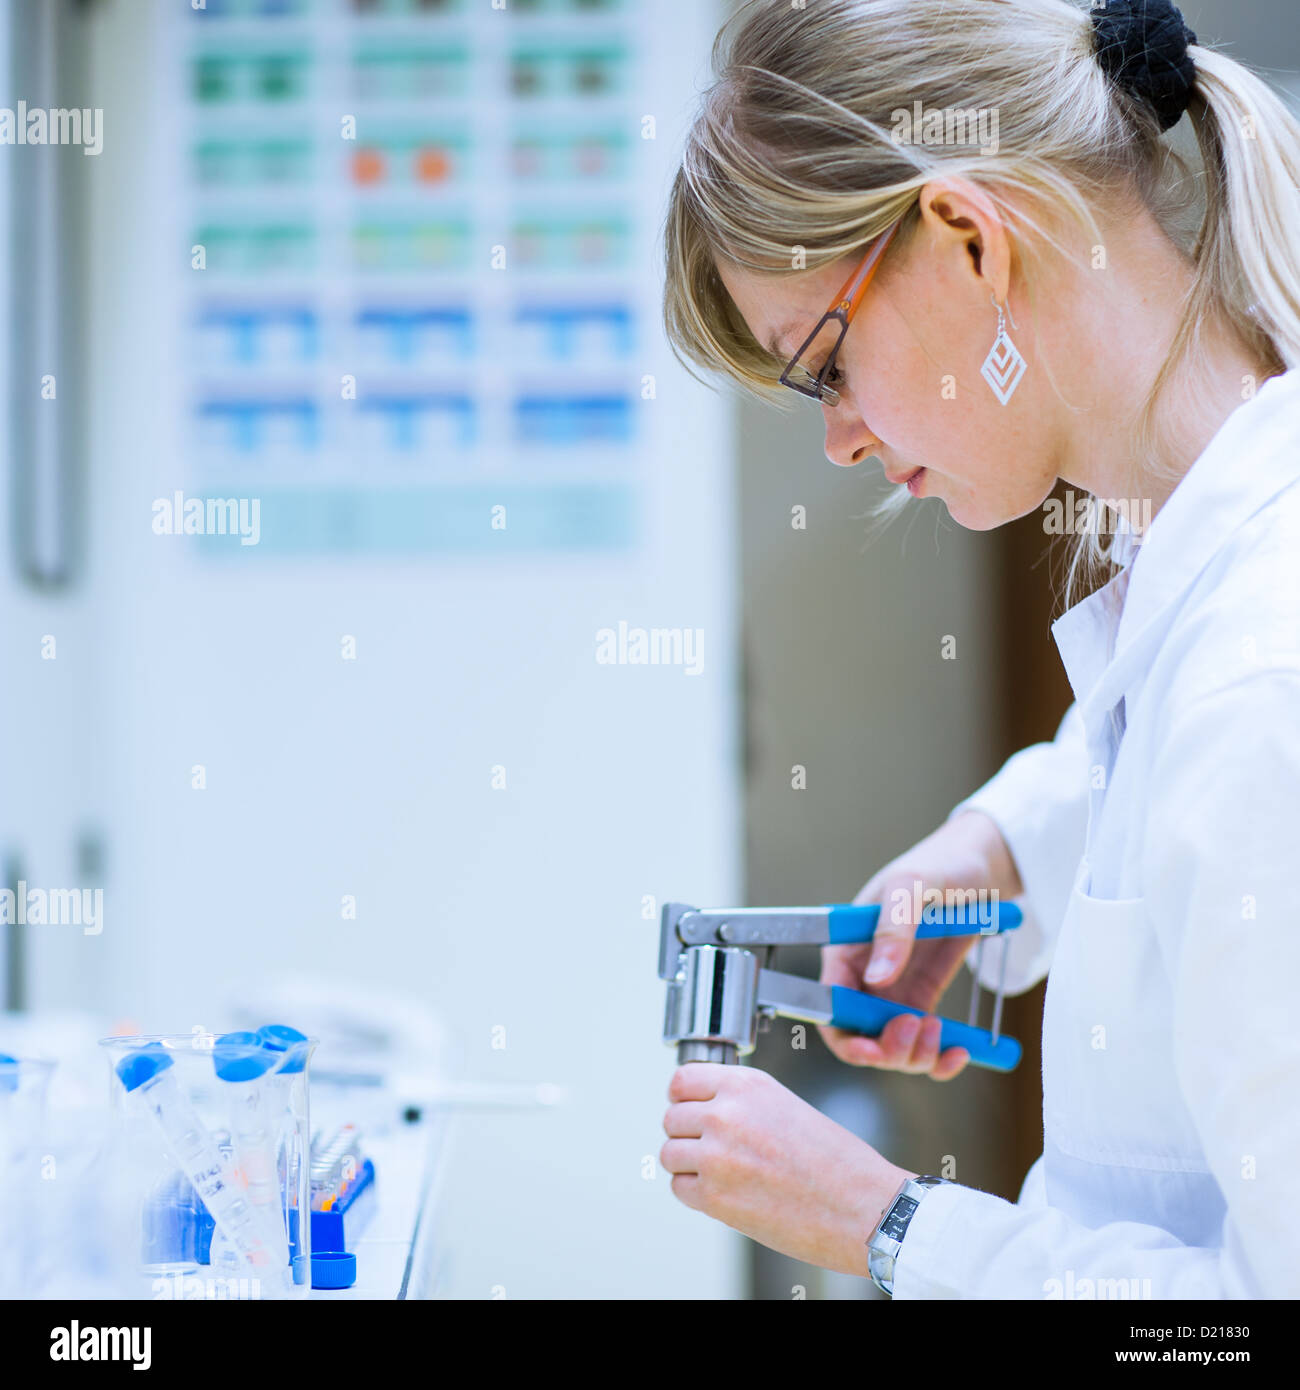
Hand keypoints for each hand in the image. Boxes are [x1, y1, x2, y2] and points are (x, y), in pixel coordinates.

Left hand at [661, 1063, 913, 1274]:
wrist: (862, 1207)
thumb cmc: (836, 1162)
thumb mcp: (786, 1106)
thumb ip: (742, 1102)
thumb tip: (703, 1109)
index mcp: (746, 1085)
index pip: (682, 1080)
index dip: (683, 1098)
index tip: (688, 1109)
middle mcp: (726, 1113)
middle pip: (671, 1117)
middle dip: (688, 1135)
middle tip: (714, 1149)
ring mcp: (716, 1155)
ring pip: (670, 1153)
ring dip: (689, 1165)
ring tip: (722, 1173)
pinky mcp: (714, 1197)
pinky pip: (680, 1189)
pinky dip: (696, 1194)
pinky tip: (726, 1193)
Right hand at [818, 810, 1021, 1079]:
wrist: (981, 869)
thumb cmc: (938, 865)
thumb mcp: (911, 886)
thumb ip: (892, 928)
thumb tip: (876, 976)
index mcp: (847, 949)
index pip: (829, 1005)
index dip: (844, 1035)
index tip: (871, 1048)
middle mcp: (865, 976)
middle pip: (859, 1036)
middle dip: (886, 1048)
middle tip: (917, 1029)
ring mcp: (894, 991)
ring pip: (894, 1048)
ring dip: (916, 1055)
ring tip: (942, 1033)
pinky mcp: (924, 998)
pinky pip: (924, 1043)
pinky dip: (941, 1058)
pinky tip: (960, 1051)